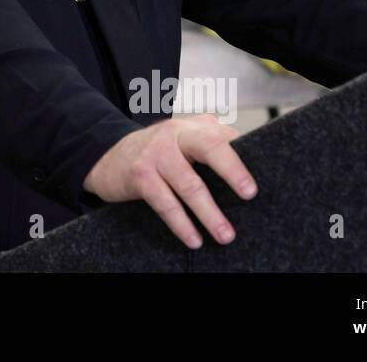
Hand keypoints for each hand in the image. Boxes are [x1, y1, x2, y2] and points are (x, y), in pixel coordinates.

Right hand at [82, 115, 256, 248]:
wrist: (106, 156)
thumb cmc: (153, 152)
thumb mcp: (181, 139)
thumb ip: (210, 140)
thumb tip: (248, 159)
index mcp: (191, 126)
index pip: (223, 136)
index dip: (243, 155)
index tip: (260, 176)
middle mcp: (174, 134)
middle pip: (209, 147)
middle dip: (232, 171)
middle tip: (249, 194)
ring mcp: (155, 154)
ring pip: (189, 184)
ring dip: (209, 213)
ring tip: (225, 234)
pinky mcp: (140, 175)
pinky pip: (166, 204)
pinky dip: (182, 224)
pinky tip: (194, 239)